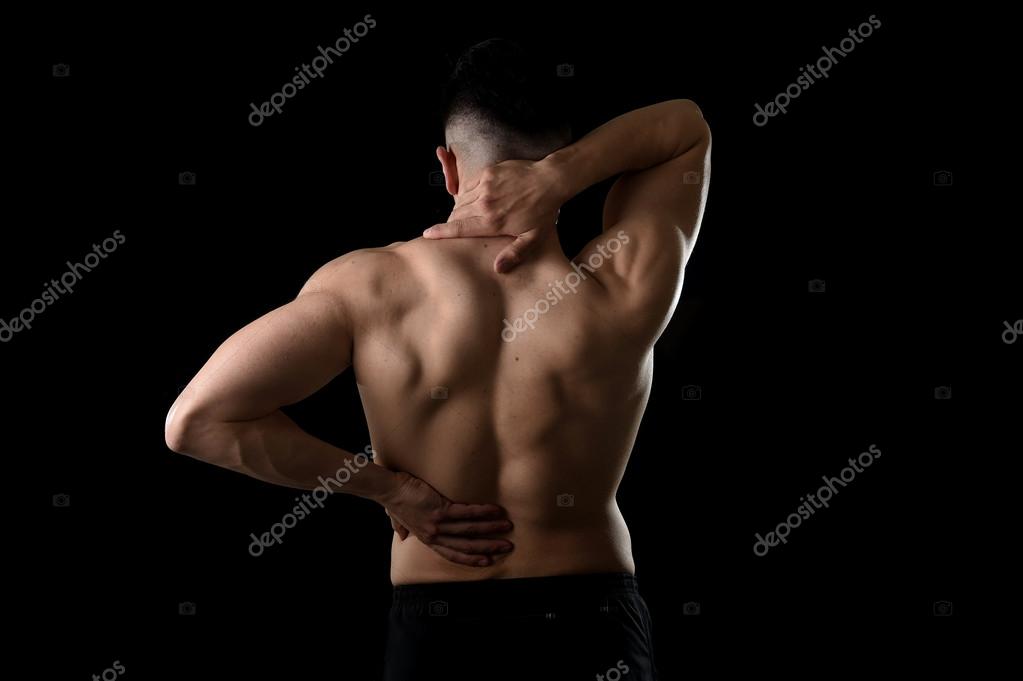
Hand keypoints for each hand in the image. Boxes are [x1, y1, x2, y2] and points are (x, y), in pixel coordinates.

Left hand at [381, 471, 513, 566]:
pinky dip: (483, 512)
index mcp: (427, 539)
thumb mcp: (399, 521)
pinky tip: (496, 511)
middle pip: (466, 545)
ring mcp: (438, 523)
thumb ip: (403, 530)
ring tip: (507, 526)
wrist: (389, 490)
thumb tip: (402, 535)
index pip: (453, 554)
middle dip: (488, 547)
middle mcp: (434, 535)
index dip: (471, 559)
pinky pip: (467, 513)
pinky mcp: (441, 509)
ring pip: (470, 530)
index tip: (487, 561)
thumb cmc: (394, 502)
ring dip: (491, 529)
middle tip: (506, 546)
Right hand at [423, 159, 566, 272]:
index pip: (459, 228)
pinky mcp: (487, 172)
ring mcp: (485, 186)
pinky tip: (477, 199)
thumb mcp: (533, 237)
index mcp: (493, 222)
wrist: (549, 180)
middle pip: (458, 215)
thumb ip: (514, 254)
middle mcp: (485, 204)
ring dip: (461, 208)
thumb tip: (498, 269)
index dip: (441, 232)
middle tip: (455, 227)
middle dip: (453, 222)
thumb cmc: (543, 211)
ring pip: (462, 200)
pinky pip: (470, 185)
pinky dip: (469, 193)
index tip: (427, 234)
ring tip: (468, 214)